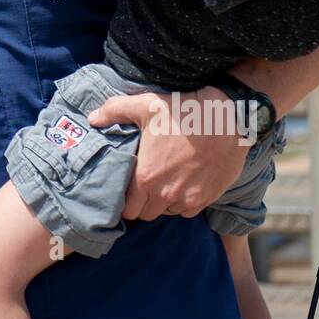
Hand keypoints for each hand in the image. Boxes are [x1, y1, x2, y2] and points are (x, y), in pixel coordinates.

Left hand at [87, 86, 251, 220]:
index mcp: (146, 178)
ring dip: (163, 202)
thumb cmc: (183, 110)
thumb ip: (113, 111)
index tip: (128, 190)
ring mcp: (188, 199)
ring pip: (167, 212)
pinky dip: (183, 202)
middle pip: (146, 214)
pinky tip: (183, 183)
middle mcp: (165, 194)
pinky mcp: (207, 198)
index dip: (125, 202)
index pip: (127, 210)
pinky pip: (188, 210)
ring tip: (164, 182)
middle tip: (145, 185)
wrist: (226, 116)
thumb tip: (92, 119)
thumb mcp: (145, 104)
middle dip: (143, 203)